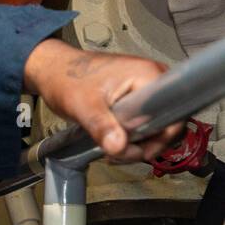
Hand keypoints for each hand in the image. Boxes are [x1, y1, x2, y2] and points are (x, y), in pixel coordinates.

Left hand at [23, 38, 182, 161]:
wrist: (52, 70)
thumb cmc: (65, 78)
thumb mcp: (82, 106)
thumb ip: (101, 127)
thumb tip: (118, 147)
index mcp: (148, 75)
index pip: (173, 115)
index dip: (157, 138)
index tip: (134, 151)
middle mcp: (154, 79)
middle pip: (167, 123)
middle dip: (144, 144)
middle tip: (118, 154)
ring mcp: (146, 88)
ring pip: (156, 125)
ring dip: (136, 143)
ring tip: (112, 149)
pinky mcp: (137, 97)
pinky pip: (144, 122)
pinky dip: (131, 135)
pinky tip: (114, 142)